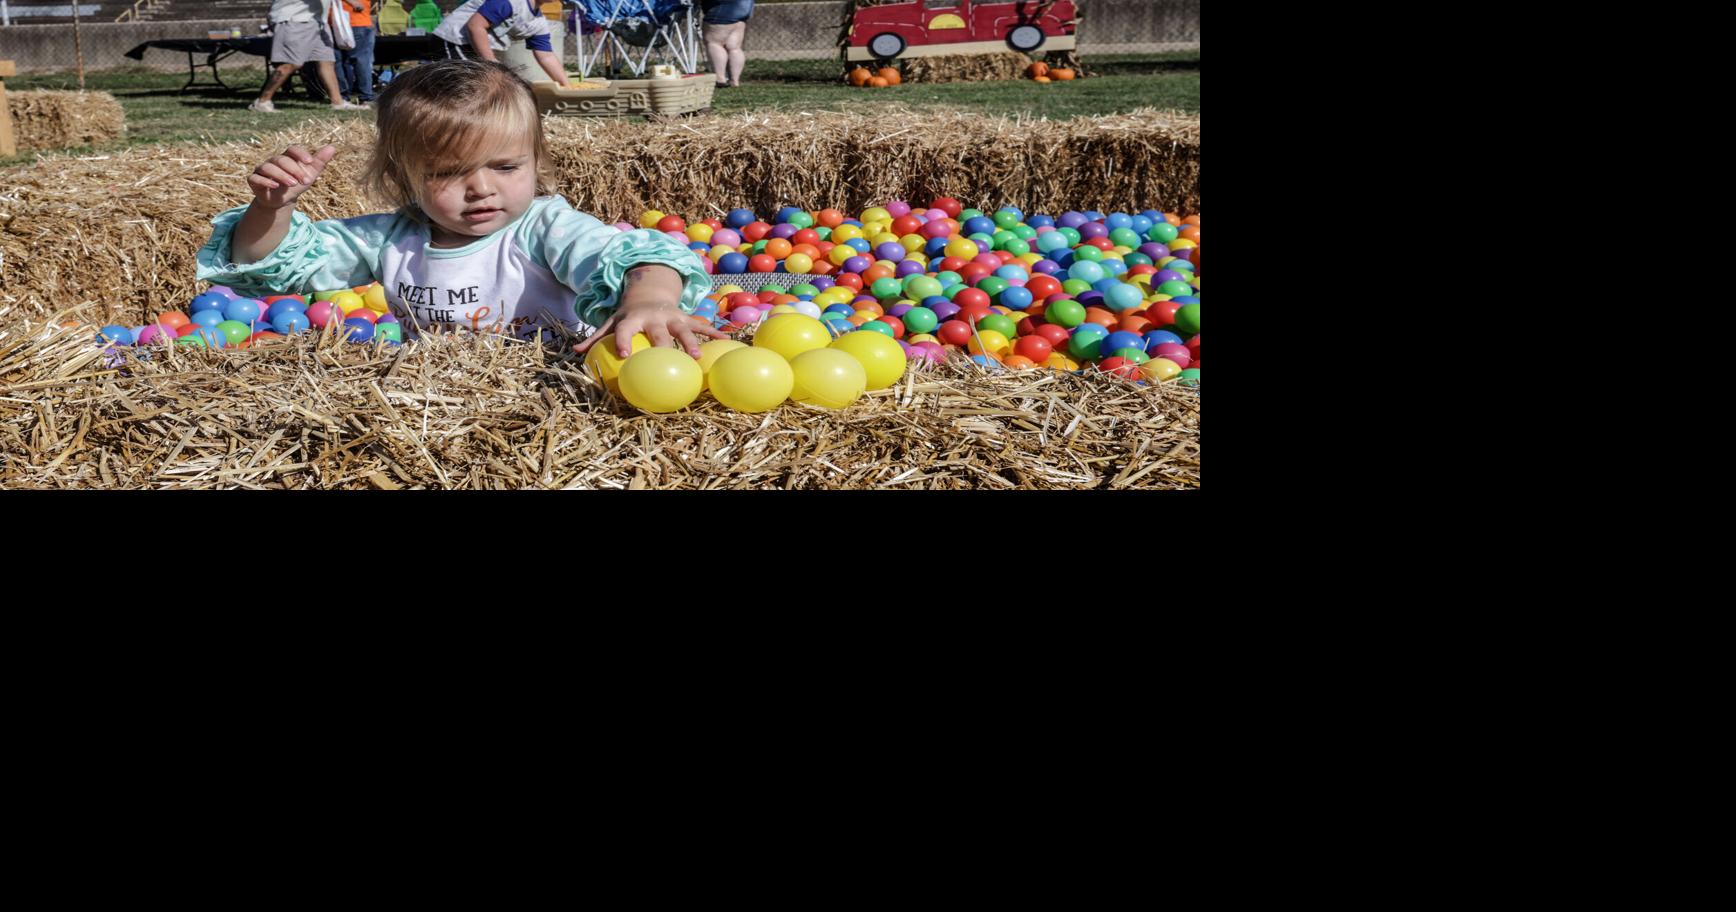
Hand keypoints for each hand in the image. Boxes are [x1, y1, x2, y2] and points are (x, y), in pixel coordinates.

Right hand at [247, 144, 338, 210]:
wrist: (283, 201)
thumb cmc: (296, 184)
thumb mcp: (310, 174)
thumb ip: (319, 162)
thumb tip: (332, 147)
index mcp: (287, 157)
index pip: (291, 149)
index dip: (300, 153)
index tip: (310, 161)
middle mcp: (273, 161)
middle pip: (282, 160)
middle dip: (294, 169)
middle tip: (306, 181)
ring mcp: (262, 169)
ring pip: (268, 167)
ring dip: (281, 175)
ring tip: (293, 184)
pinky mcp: (254, 180)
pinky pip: (256, 178)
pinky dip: (265, 181)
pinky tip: (275, 186)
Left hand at [574, 297, 728, 359]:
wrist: (649, 293)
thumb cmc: (628, 315)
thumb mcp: (610, 322)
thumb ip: (595, 338)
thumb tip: (576, 353)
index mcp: (632, 318)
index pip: (625, 329)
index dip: (623, 340)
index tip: (623, 355)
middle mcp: (653, 317)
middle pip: (659, 332)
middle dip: (664, 344)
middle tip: (668, 359)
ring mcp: (672, 316)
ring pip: (683, 329)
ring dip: (691, 342)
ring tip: (698, 357)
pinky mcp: (686, 317)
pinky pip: (701, 326)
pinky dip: (714, 332)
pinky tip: (728, 341)